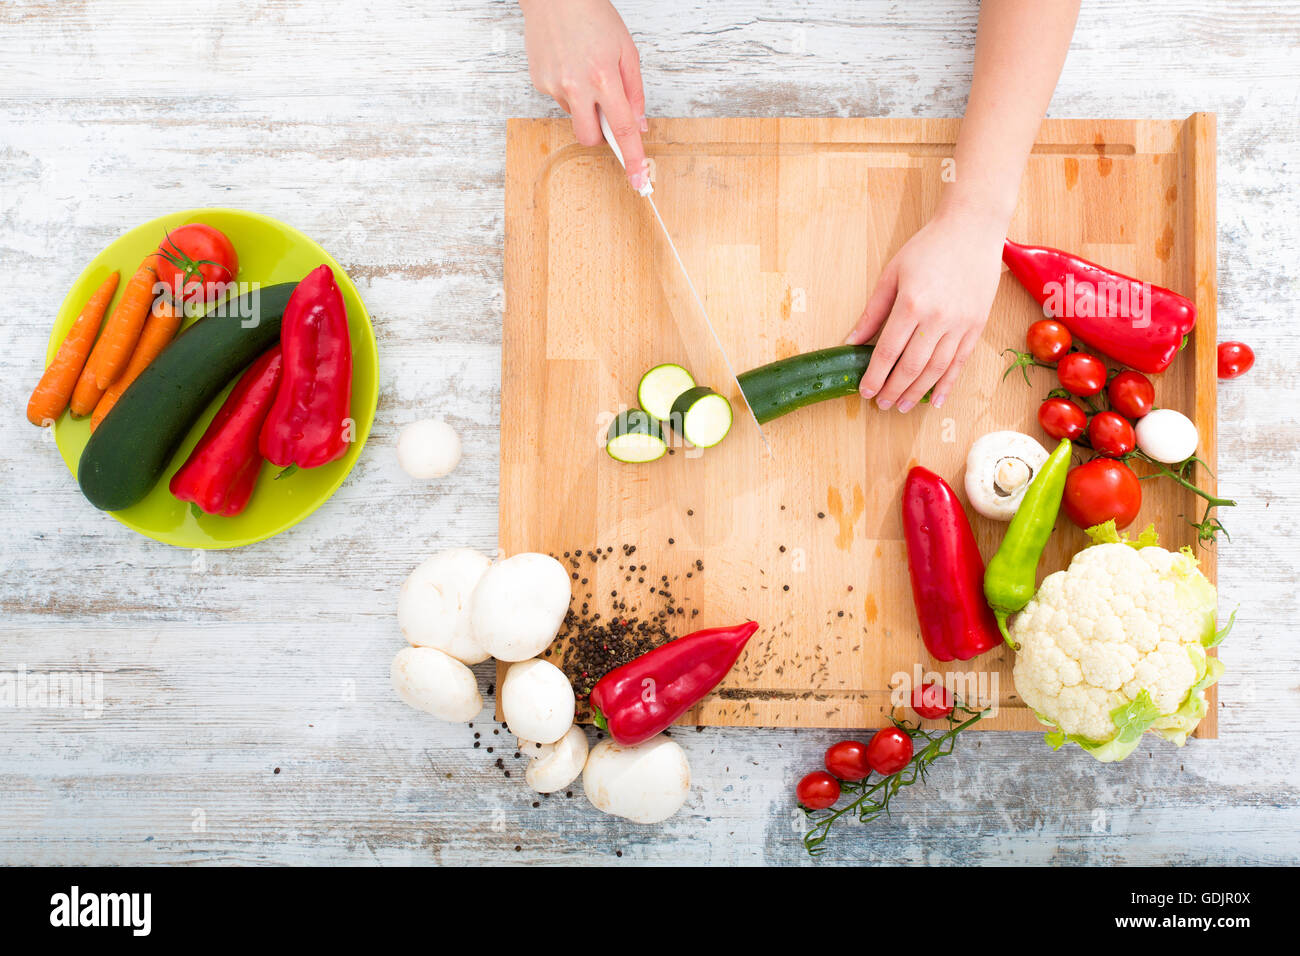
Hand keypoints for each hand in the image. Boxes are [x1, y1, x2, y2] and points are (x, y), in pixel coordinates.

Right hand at [521, 0, 648, 190]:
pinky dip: (568, 89)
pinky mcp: (539, 82)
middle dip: (600, 135)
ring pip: (575, 116)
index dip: (633, 158)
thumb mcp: (626, 50)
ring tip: (584, 70)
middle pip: (590, 137)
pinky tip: (569, 65)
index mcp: (604, 77)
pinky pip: (560, 99)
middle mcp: (577, 85)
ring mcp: (554, 85)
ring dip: (584, 104)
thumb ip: (635, 92)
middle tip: (605, 113)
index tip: (638, 182)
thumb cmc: (592, 16)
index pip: (623, 130)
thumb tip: (639, 125)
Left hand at [844, 202, 1005, 410]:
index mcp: (912, 304)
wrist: (973, 228)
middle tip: (880, 405)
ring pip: (936, 369)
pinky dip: (947, 384)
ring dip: (916, 392)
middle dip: (893, 390)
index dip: (875, 376)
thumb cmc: (928, 247)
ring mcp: (961, 323)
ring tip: (901, 407)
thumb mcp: (892, 274)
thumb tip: (851, 341)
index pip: (888, 351)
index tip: (864, 392)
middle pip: (911, 366)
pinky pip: (961, 362)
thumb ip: (873, 311)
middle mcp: (938, 318)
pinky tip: (934, 400)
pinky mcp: (977, 325)